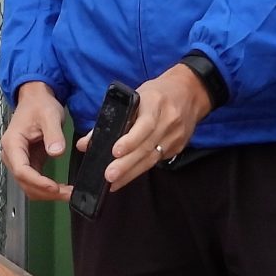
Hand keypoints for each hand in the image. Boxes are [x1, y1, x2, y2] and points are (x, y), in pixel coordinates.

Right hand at [0, 81, 71, 201]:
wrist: (36, 100)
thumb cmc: (40, 105)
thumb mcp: (49, 115)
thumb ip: (53, 134)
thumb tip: (56, 153)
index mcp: (12, 144)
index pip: (21, 170)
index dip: (38, 182)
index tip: (55, 188)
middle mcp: (11, 156)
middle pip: (24, 182)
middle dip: (45, 192)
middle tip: (68, 194)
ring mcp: (19, 161)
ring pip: (29, 186)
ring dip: (46, 193)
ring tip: (68, 193)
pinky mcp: (28, 163)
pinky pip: (35, 181)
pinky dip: (47, 188)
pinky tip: (62, 189)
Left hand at [89, 63, 213, 192]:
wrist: (191, 92)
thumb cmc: (156, 93)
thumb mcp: (135, 97)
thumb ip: (110, 119)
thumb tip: (84, 144)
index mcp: (155, 103)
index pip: (145, 125)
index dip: (130, 140)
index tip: (115, 151)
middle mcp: (168, 120)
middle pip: (147, 146)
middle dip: (126, 164)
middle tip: (109, 176)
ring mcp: (176, 135)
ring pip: (152, 158)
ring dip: (131, 172)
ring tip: (114, 183)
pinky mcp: (178, 146)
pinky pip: (157, 160)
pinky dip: (140, 169)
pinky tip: (127, 177)